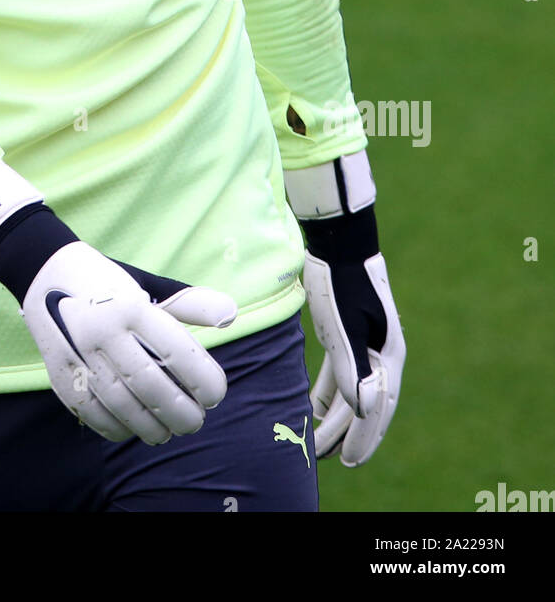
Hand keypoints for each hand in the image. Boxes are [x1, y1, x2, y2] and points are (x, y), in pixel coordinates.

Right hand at [20, 241, 237, 444]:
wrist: (45, 270)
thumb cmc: (109, 285)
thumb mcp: (149, 285)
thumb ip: (191, 303)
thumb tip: (231, 315)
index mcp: (131, 305)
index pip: (176, 351)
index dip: (202, 380)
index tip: (215, 395)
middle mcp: (103, 329)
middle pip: (149, 385)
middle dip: (180, 412)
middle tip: (196, 421)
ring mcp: (77, 353)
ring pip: (120, 404)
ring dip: (150, 426)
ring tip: (168, 432)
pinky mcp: (59, 371)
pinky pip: (90, 411)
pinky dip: (115, 427)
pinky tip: (133, 429)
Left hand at [303, 243, 405, 466]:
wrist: (338, 241)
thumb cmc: (340, 281)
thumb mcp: (344, 326)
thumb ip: (352, 367)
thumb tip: (362, 409)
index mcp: (388, 354)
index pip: (378, 406)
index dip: (364, 437)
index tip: (350, 462)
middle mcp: (381, 353)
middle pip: (367, 403)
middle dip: (351, 434)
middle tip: (333, 461)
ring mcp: (366, 344)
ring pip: (352, 390)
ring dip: (338, 417)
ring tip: (321, 442)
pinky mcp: (347, 334)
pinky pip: (340, 372)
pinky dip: (329, 392)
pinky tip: (315, 408)